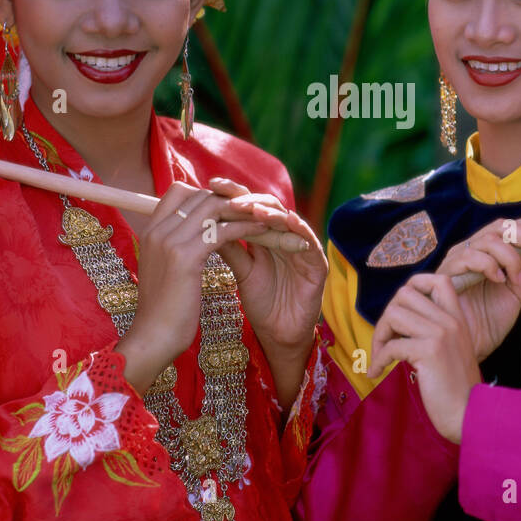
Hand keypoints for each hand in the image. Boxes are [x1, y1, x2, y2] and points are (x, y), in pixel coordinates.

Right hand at [116, 182, 276, 392]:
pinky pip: (222, 230)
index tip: (229, 208)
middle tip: (254, 208)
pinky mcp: (185, 256)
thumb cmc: (162, 310)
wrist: (153, 338)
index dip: (206, 195)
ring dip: (242, 210)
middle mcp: (157, 229)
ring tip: (264, 216)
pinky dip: (245, 227)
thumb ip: (173, 247)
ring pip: (213, 207)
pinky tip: (262, 232)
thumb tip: (192, 236)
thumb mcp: (164, 269)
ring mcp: (169, 240)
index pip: (179, 192)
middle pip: (199, 195)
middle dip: (230, 200)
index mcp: (150, 230)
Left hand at [207, 177, 327, 406]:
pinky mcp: (316, 262)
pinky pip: (309, 239)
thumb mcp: (241, 271)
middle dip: (246, 197)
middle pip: (267, 205)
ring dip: (268, 211)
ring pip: (287, 218)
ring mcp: (301, 246)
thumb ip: (230, 247)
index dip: (231, 195)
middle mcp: (284, 235)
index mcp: (264, 235)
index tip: (209, 185)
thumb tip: (204, 222)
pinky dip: (298, 227)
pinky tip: (285, 220)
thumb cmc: (261, 302)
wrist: (279, 334)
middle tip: (225, 192)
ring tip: (249, 207)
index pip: (248, 206)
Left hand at [368, 273, 480, 443]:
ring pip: (393, 314)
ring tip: (380, 357)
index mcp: (457, 318)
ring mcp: (440, 334)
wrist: (470, 414)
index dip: (412, 287)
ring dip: (378, 336)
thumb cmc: (454, 388)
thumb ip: (432, 330)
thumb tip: (396, 318)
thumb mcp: (450, 350)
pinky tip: (377, 372)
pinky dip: (378, 359)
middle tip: (385, 342)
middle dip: (387, 316)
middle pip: (404, 294)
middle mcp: (450, 321)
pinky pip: (391, 345)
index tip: (400, 312)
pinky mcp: (429, 352)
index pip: (437, 279)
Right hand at [435, 215, 520, 361]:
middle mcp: (471, 250)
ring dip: (510, 257)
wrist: (469, 348)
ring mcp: (457, 259)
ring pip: (487, 239)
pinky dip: (490, 265)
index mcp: (487, 252)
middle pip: (500, 226)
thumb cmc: (488, 321)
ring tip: (516, 279)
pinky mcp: (446, 272)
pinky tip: (498, 281)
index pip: (509, 226)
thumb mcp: (518, 291)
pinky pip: (470, 257)